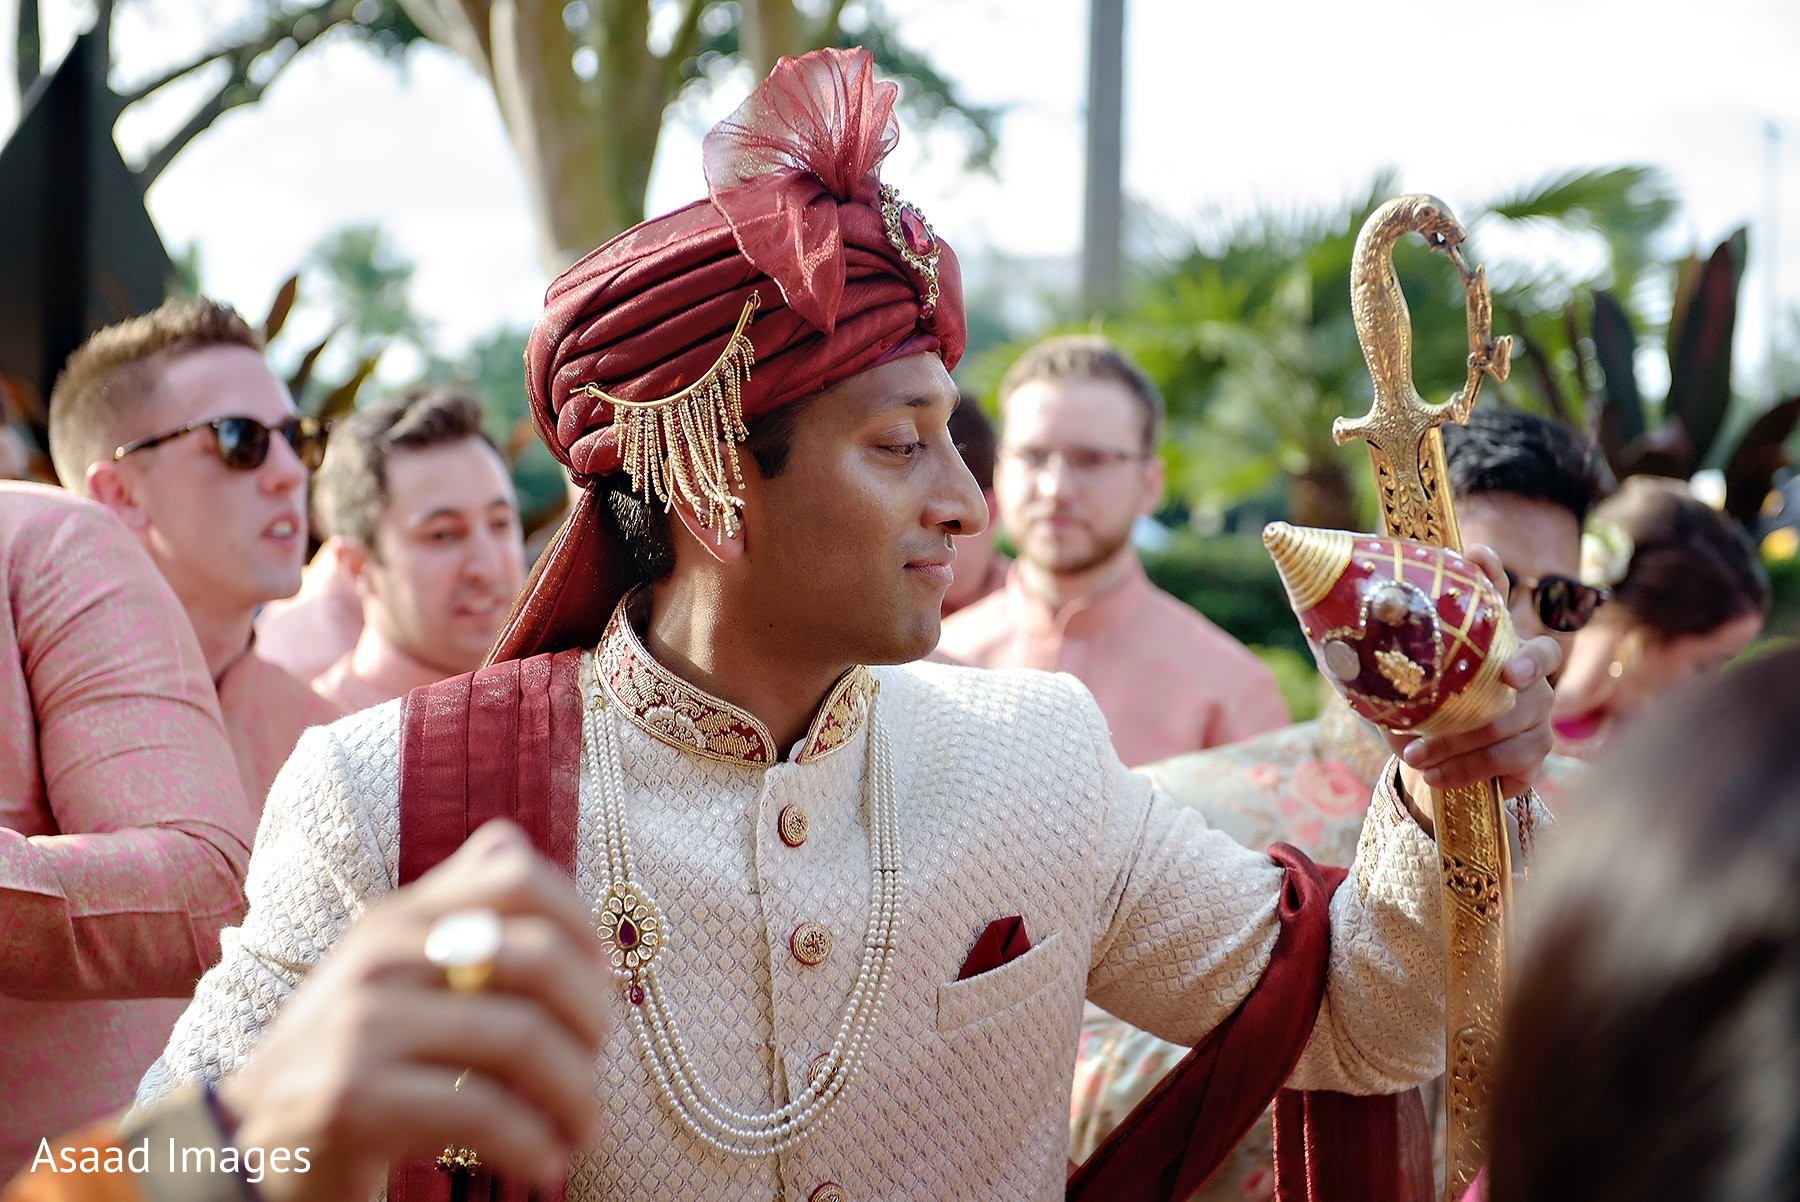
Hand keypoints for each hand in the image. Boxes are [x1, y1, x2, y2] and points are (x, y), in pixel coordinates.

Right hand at [216, 820, 612, 1201]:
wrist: (244, 1145)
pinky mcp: (351, 1096)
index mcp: (397, 917)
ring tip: (583, 1127)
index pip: (515, 873)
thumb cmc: (348, 1059)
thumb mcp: (392, 971)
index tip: (601, 980)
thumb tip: (514, 842)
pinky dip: (531, 1141)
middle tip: (597, 1064)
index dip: (580, 923)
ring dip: (574, 1093)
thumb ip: (451, 911)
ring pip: (520, 1037)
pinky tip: (544, 1162)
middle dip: (591, 1019)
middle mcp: (378, 955)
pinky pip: (480, 1110)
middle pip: (536, 959)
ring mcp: (361, 1023)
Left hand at [1383, 544, 1562, 827]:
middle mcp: (1521, 668)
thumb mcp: (1392, 687)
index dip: (1492, 575)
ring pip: (1514, 722)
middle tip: (1506, 675)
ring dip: (1462, 744)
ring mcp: (1537, 710)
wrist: (1432, 767)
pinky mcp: (1536, 751)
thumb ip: (1378, 662)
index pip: (1497, 595)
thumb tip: (1332, 637)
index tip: (1478, 553)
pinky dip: (1469, 771)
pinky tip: (1437, 779)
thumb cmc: (1414, 715)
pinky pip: (1516, 762)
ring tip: (1414, 759)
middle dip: (1526, 664)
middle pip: (1540, 657)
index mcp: (1485, 641)